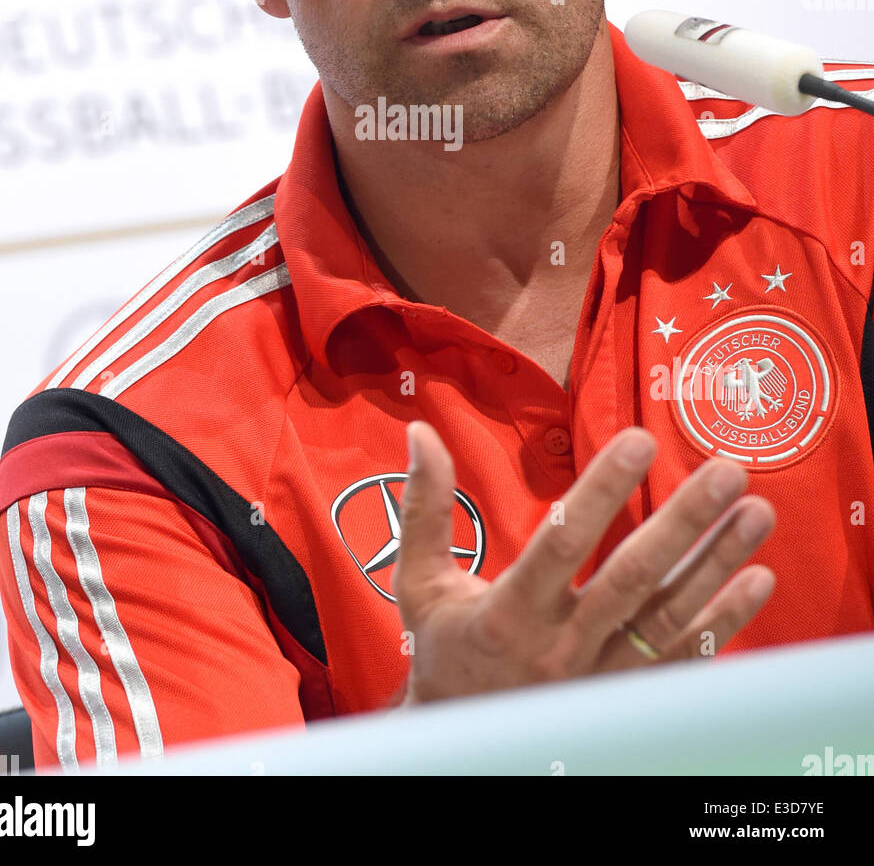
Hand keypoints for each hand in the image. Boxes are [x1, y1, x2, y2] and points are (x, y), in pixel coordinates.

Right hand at [393, 421, 774, 703]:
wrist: (461, 744)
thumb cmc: (443, 652)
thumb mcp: (420, 583)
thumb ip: (425, 507)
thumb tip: (421, 434)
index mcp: (508, 613)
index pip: (563, 540)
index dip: (603, 489)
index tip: (640, 439)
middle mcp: (560, 648)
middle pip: (632, 579)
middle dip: (684, 521)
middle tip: (726, 471)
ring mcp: (599, 681)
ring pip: (667, 618)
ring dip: (717, 564)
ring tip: (757, 513)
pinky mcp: (626, 701)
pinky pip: (681, 661)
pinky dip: (722, 622)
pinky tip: (756, 580)